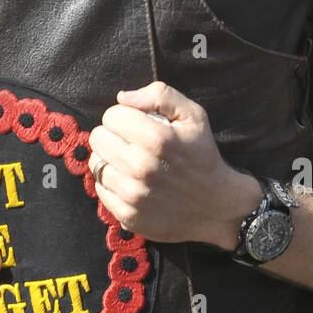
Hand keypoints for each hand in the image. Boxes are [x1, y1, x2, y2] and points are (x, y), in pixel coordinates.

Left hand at [87, 81, 260, 248]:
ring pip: (96, 163)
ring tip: (130, 162)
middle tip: (131, 142)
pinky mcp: (128, 216)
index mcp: (157, 139)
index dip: (123, 116)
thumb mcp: (193, 115)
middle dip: (113, 135)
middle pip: (98, 138)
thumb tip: (122, 97)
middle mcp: (141, 167)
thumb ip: (159, 95)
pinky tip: (130, 181)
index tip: (137, 124)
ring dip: (110, 159)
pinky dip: (111, 183)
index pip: (111, 116)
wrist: (217, 206)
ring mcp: (133, 195)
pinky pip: (100, 189)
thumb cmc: (202, 155)